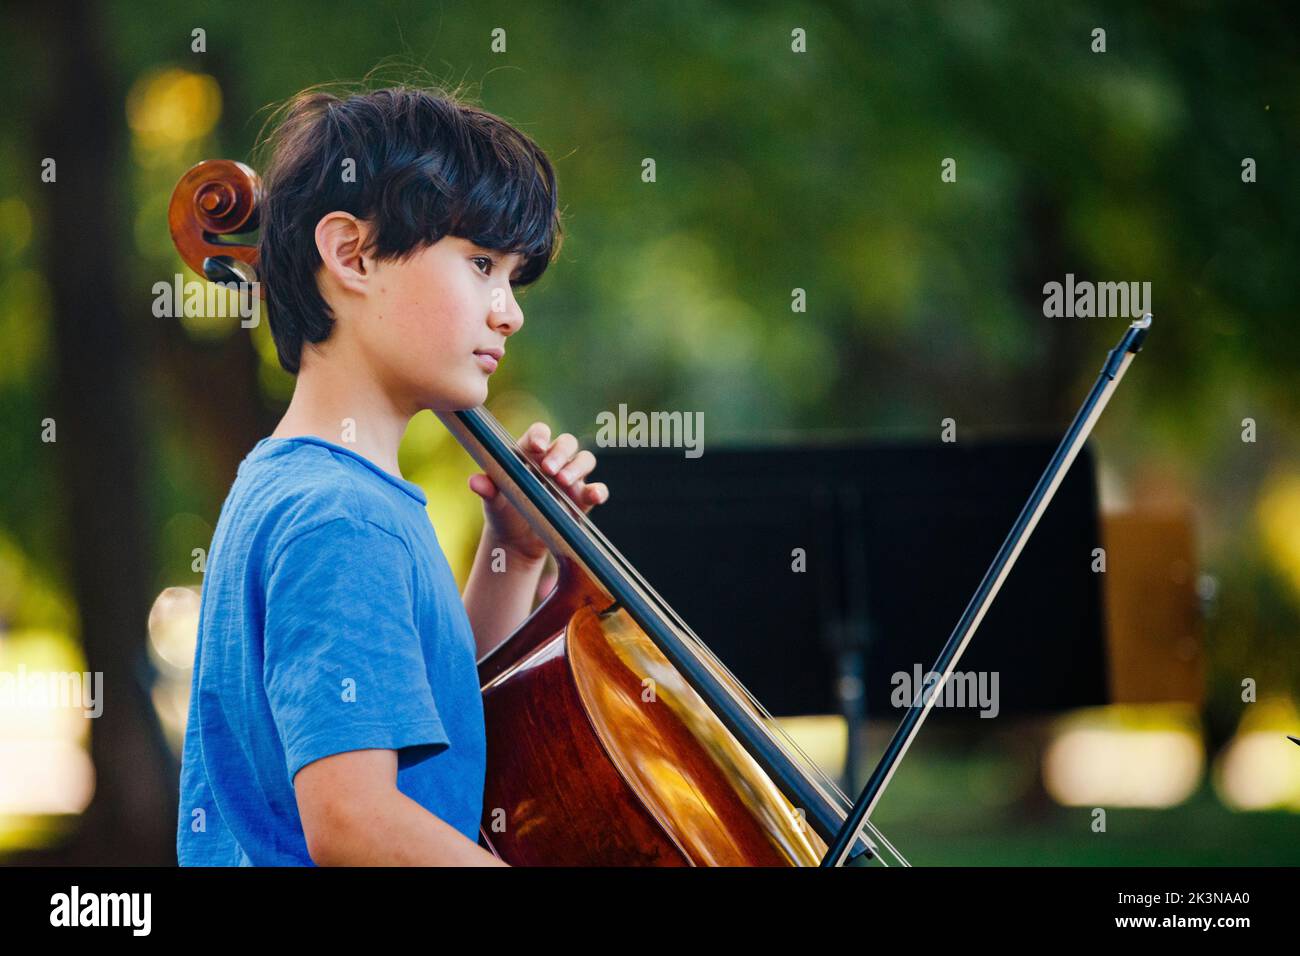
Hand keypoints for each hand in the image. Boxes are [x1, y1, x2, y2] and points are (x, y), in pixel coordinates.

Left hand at [468, 421, 609, 562]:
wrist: (516, 542)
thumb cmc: (503, 511)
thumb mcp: (492, 501)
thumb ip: (487, 489)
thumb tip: (475, 482)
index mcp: (529, 453)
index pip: (539, 433)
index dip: (541, 435)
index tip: (537, 446)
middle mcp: (553, 461)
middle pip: (567, 443)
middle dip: (560, 453)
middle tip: (549, 470)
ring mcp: (570, 479)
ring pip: (585, 459)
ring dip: (577, 468)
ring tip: (563, 482)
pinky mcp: (582, 499)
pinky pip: (596, 489)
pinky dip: (598, 490)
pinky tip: (592, 496)